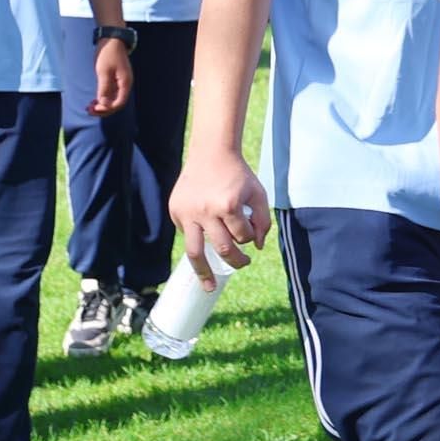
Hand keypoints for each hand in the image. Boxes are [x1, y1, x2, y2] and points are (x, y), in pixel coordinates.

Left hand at [88, 37, 130, 118]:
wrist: (111, 39)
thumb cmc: (108, 53)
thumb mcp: (104, 71)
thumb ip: (104, 88)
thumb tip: (104, 104)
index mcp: (125, 83)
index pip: (119, 103)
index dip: (107, 109)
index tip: (95, 108)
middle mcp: (124, 84)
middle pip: (116, 103)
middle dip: (103, 109)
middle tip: (89, 111)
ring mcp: (120, 82)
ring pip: (113, 99)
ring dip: (102, 105)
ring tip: (89, 107)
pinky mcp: (115, 79)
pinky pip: (110, 93)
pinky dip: (102, 98)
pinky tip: (94, 100)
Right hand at [170, 147, 271, 267]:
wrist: (211, 152)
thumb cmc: (238, 175)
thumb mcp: (258, 194)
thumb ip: (264, 221)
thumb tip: (258, 248)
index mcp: (227, 205)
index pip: (243, 237)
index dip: (250, 238)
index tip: (250, 232)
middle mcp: (205, 211)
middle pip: (223, 250)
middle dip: (237, 261)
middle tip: (244, 264)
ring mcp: (187, 212)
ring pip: (195, 252)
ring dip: (204, 273)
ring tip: (209, 287)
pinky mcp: (176, 210)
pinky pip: (186, 234)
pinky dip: (196, 239)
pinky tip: (203, 235)